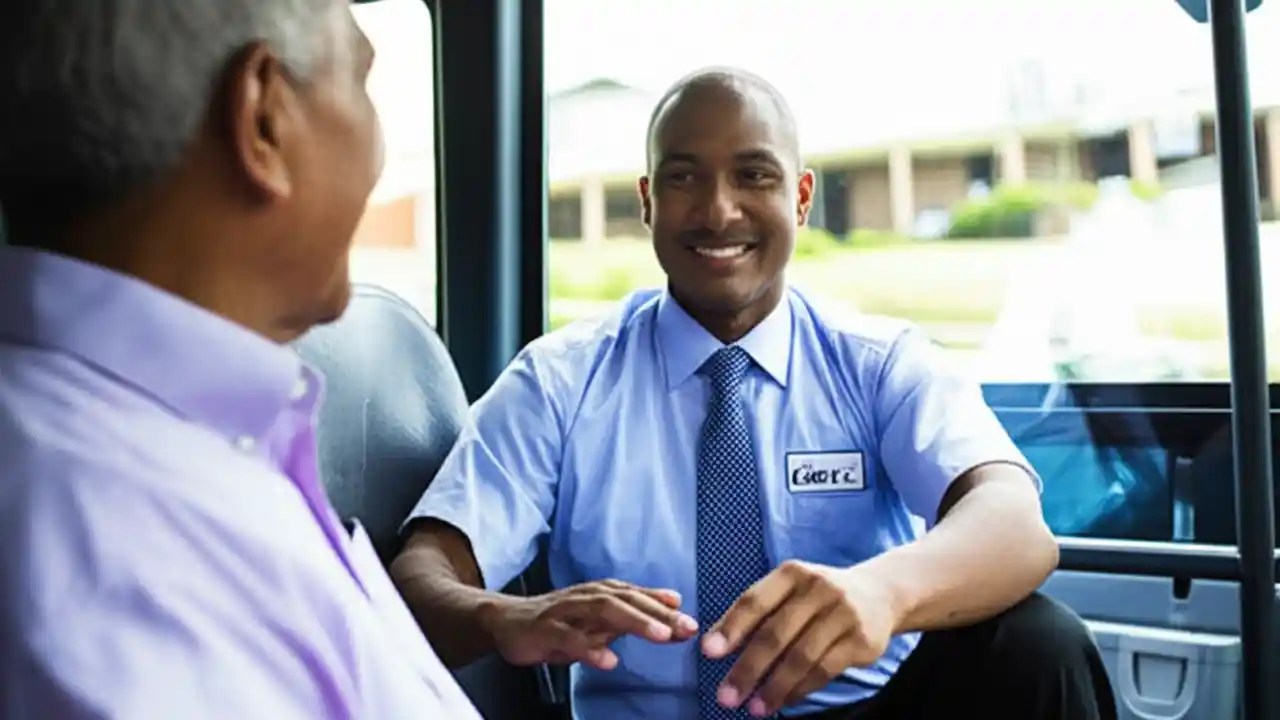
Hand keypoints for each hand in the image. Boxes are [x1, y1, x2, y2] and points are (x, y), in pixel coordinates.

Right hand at [483, 579, 698, 669]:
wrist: (506, 621)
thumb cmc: (559, 620)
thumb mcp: (598, 619)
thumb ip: (633, 617)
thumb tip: (673, 613)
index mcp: (601, 593)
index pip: (638, 596)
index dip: (665, 606)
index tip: (692, 620)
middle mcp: (586, 596)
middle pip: (627, 599)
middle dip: (658, 613)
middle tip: (685, 627)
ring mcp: (565, 610)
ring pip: (603, 610)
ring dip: (635, 621)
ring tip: (660, 636)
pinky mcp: (545, 629)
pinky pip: (569, 638)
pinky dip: (590, 648)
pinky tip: (609, 660)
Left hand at [701, 560, 897, 716]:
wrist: (881, 594)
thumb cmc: (819, 596)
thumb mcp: (791, 589)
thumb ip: (757, 612)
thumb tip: (714, 646)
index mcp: (793, 573)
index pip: (755, 601)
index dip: (730, 628)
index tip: (709, 653)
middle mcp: (818, 588)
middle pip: (775, 634)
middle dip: (747, 669)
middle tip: (726, 696)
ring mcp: (842, 613)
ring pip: (800, 657)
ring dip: (774, 687)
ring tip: (753, 708)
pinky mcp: (861, 640)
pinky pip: (824, 670)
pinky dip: (800, 690)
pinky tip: (783, 702)